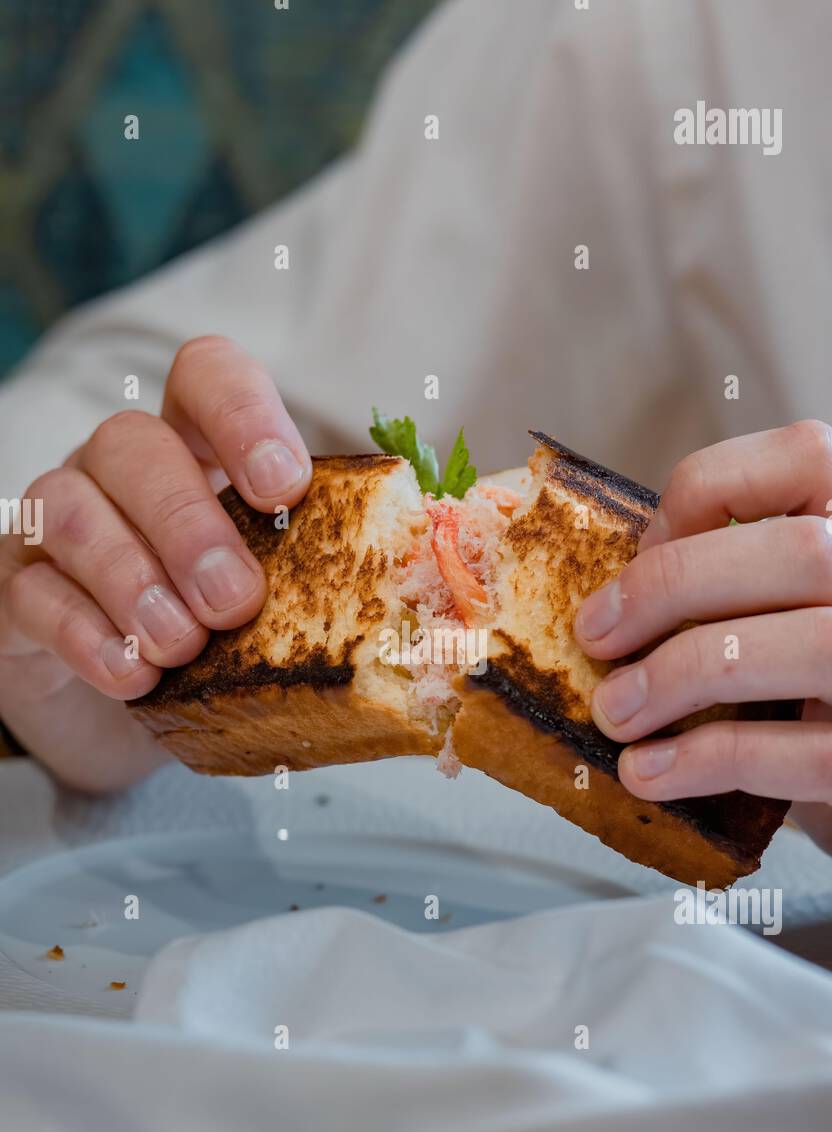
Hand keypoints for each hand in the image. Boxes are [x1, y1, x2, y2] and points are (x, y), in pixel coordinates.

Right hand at [0, 336, 310, 790]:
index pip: (207, 374)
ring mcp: (60, 521)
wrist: (124, 706)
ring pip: (72, 507)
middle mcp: (122, 468)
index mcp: (198, 447)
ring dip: (133, 580)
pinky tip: (132, 679)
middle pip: (134, 443)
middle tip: (234, 603)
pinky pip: (35, 590)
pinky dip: (86, 635)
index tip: (286, 485)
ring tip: (181, 648)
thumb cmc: (221, 639)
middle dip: (189, 523)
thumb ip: (335, 571)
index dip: (244, 414)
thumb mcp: (285, 598)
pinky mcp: (17, 587)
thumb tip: (439, 580)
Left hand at [574, 420, 831, 878]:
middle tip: (596, 637)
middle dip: (674, 586)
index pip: (812, 457)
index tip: (645, 545)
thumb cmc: (810, 712)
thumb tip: (613, 597)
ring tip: (614, 713)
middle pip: (806, 551)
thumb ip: (730, 591)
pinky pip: (812, 755)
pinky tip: (649, 772)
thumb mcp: (776, 628)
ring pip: (820, 644)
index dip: (713, 486)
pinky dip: (711, 760)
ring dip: (686, 674)